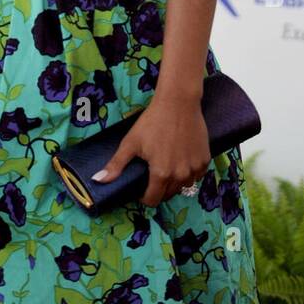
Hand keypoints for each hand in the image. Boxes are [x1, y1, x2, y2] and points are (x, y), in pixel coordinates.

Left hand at [90, 95, 210, 207]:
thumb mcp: (131, 142)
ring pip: (183, 186)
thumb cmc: (152, 122)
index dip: (144, 197)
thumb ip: (116, 165)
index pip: (153, 200)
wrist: (178, 103)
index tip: (141, 188)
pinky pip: (196, 175)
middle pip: (168, 194)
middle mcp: (181, 176)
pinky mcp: (205, 160)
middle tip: (152, 173)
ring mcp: (195, 169)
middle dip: (158, 189)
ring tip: (166, 165)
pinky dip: (188, 173)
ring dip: (175, 182)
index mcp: (161, 174)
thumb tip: (98, 181)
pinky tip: (180, 159)